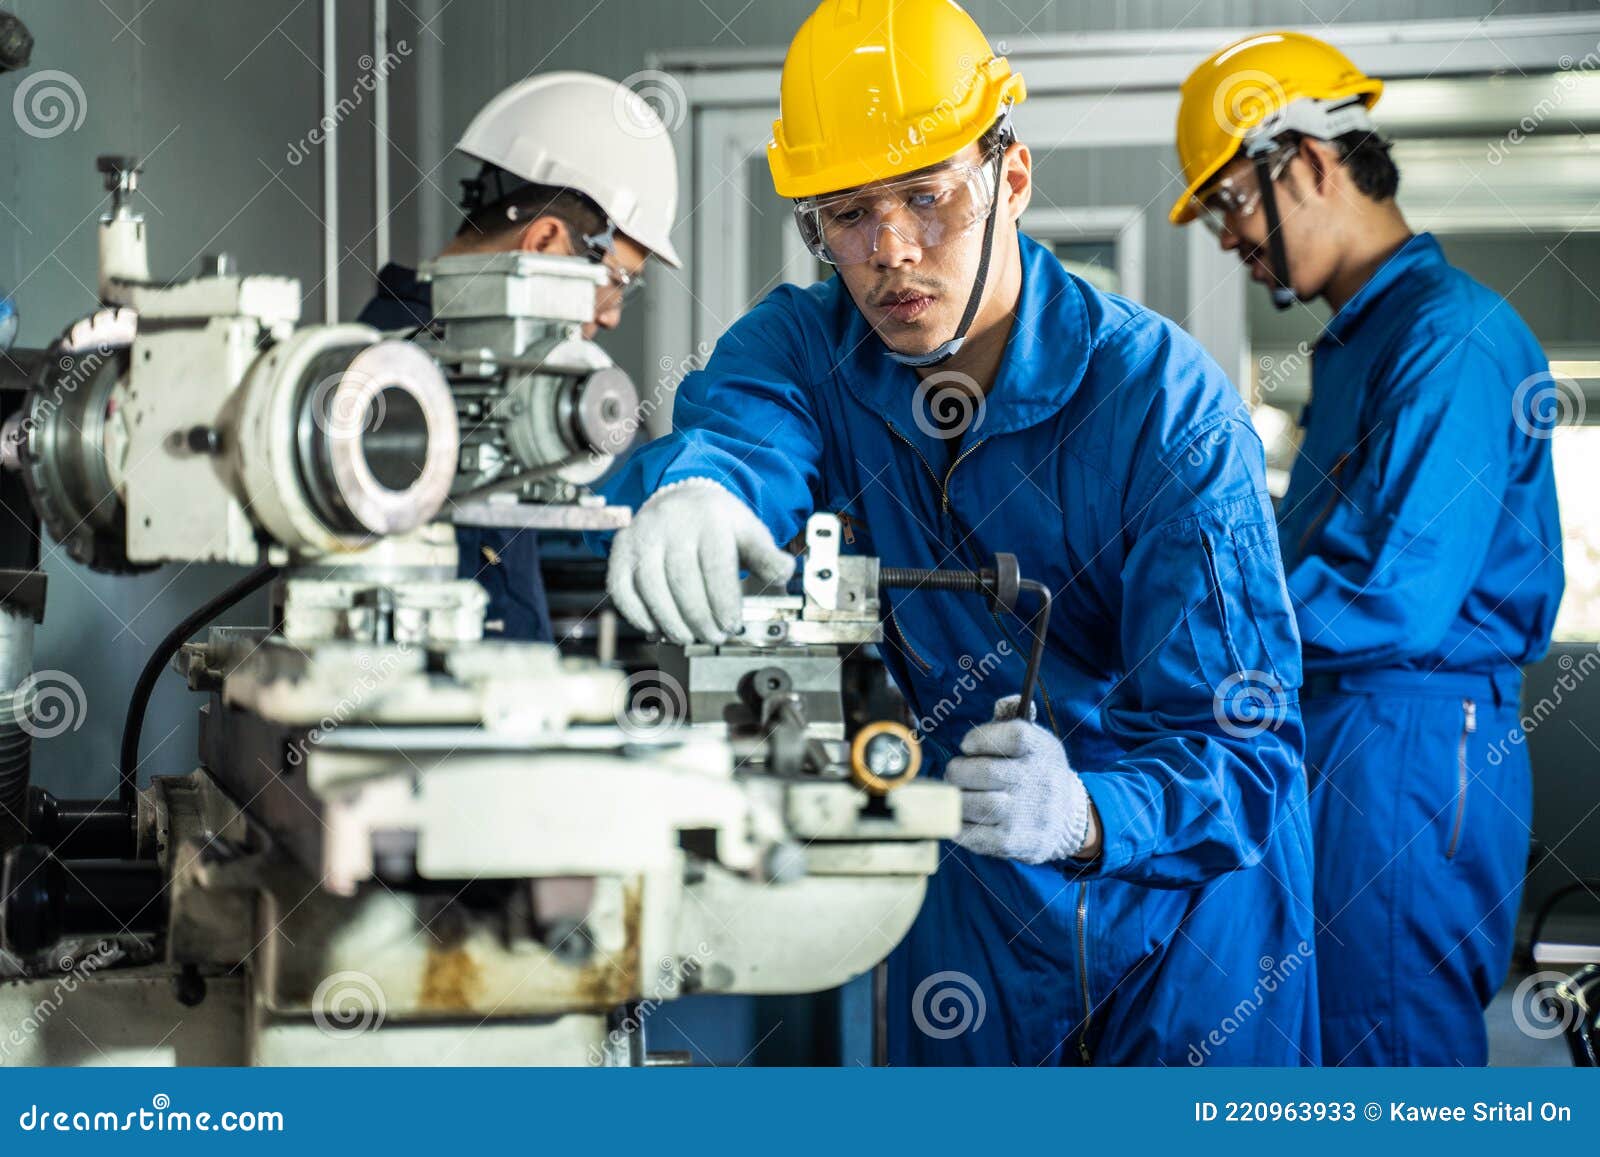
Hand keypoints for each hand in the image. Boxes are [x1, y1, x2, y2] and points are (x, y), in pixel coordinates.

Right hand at [607, 478, 794, 644]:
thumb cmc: (720, 524)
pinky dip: (637, 615)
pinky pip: (622, 588)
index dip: (723, 602)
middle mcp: (672, 522)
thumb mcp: (750, 532)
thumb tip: (784, 574)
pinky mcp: (620, 549)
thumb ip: (767, 556)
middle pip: (682, 580)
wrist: (681, 497)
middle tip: (714, 637)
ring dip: (670, 621)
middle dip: (699, 618)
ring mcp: (642, 535)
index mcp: (711, 518)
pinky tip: (656, 629)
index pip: (715, 565)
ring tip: (688, 637)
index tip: (732, 627)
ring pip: (651, 587)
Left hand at [946, 696, 1097, 864]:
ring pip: (975, 804)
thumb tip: (1004, 703)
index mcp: (1042, 751)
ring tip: (956, 794)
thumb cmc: (1038, 774)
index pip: (1014, 736)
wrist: (1069, 819)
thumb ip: (1013, 723)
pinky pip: (973, 834)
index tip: (967, 745)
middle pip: (985, 772)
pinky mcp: (1014, 842)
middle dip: (958, 771)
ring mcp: (1026, 815)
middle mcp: (1037, 782)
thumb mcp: (1037, 744)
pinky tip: (960, 817)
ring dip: (956, 798)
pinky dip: (958, 824)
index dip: (982, 738)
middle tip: (955, 772)